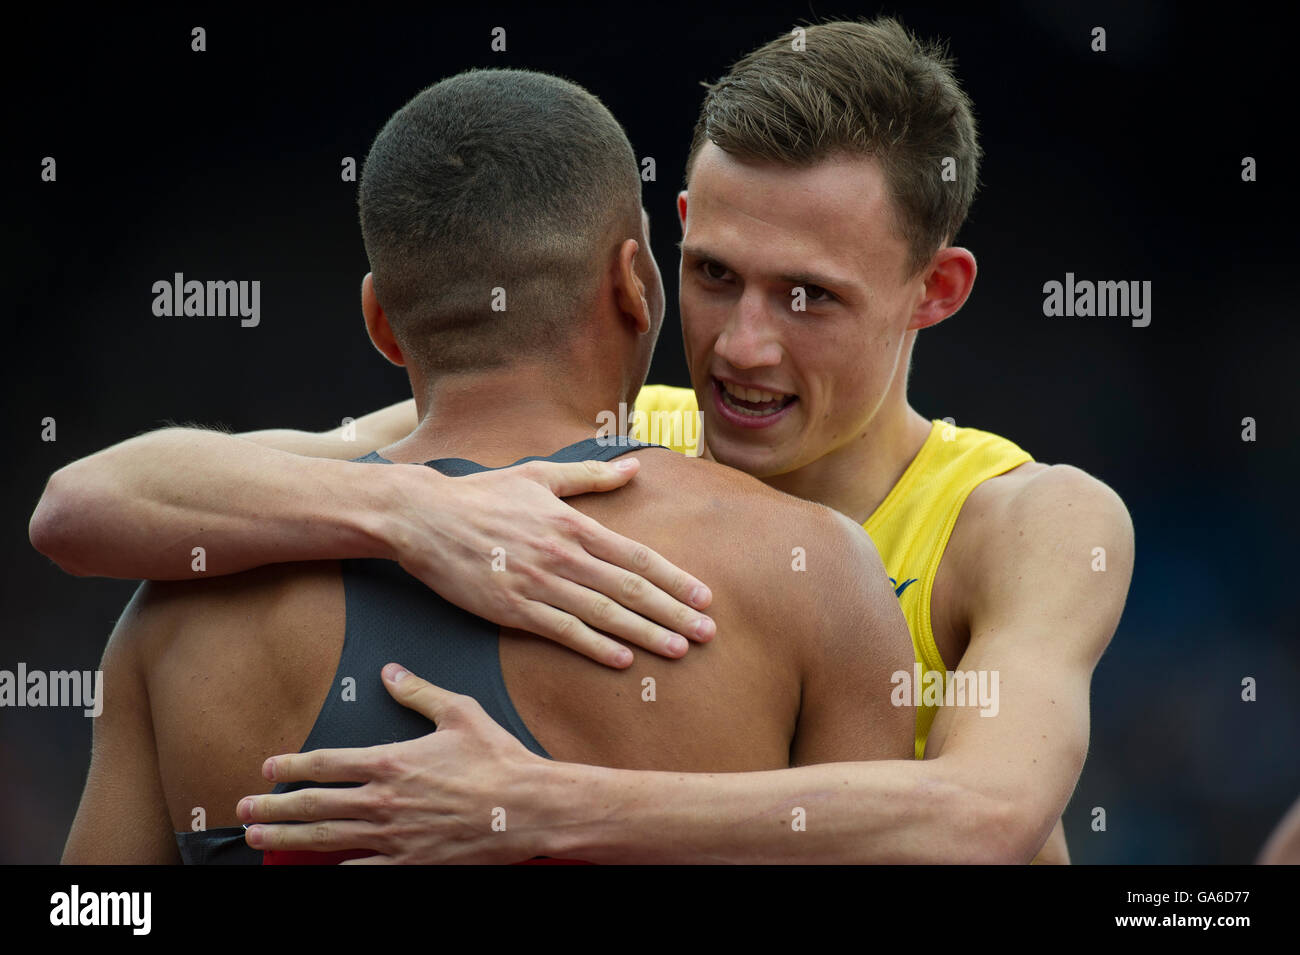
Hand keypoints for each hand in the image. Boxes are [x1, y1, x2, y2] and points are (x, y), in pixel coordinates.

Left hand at [238, 664, 556, 863]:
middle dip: (273, 809)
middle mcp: (384, 801)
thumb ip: (419, 693)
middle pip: (314, 805)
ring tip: (259, 840)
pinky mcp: (410, 862)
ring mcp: (393, 837)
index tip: (269, 769)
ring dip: (288, 839)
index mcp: (392, 762)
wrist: (528, 808)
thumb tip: (390, 673)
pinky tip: (315, 870)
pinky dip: (334, 870)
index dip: (291, 766)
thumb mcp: (460, 712)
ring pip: (326, 839)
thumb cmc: (499, 760)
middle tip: (244, 812)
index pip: (325, 764)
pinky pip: (361, 870)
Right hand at [382, 455, 713, 666]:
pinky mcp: (511, 608)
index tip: (705, 597)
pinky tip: (622, 659)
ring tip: (679, 650)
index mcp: (573, 524)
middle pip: (630, 589)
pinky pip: (562, 631)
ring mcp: (538, 584)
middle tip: (708, 634)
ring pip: (603, 614)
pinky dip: (594, 646)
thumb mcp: (539, 476)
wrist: (423, 517)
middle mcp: (563, 555)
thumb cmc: (482, 495)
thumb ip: (589, 477)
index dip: (675, 579)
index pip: (636, 556)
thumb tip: (632, 469)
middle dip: (673, 613)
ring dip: (645, 634)